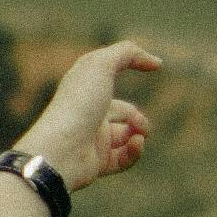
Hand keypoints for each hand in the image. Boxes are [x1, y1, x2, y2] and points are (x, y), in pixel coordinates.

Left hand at [25, 39, 158, 195]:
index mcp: (83, 88)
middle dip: (137, 117)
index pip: (108, 75)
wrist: (61, 150)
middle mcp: (86, 113)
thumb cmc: (78, 103)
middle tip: (139, 123)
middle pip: (122, 113)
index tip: (155, 66)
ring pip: (126, 136)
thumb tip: (155, 61)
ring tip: (139, 135)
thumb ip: (128, 53)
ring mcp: (91, 139)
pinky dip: (135, 152)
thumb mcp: (101, 65)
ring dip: (139, 133)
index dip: (131, 65)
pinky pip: (124, 158)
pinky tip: (136, 145)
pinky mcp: (96, 163)